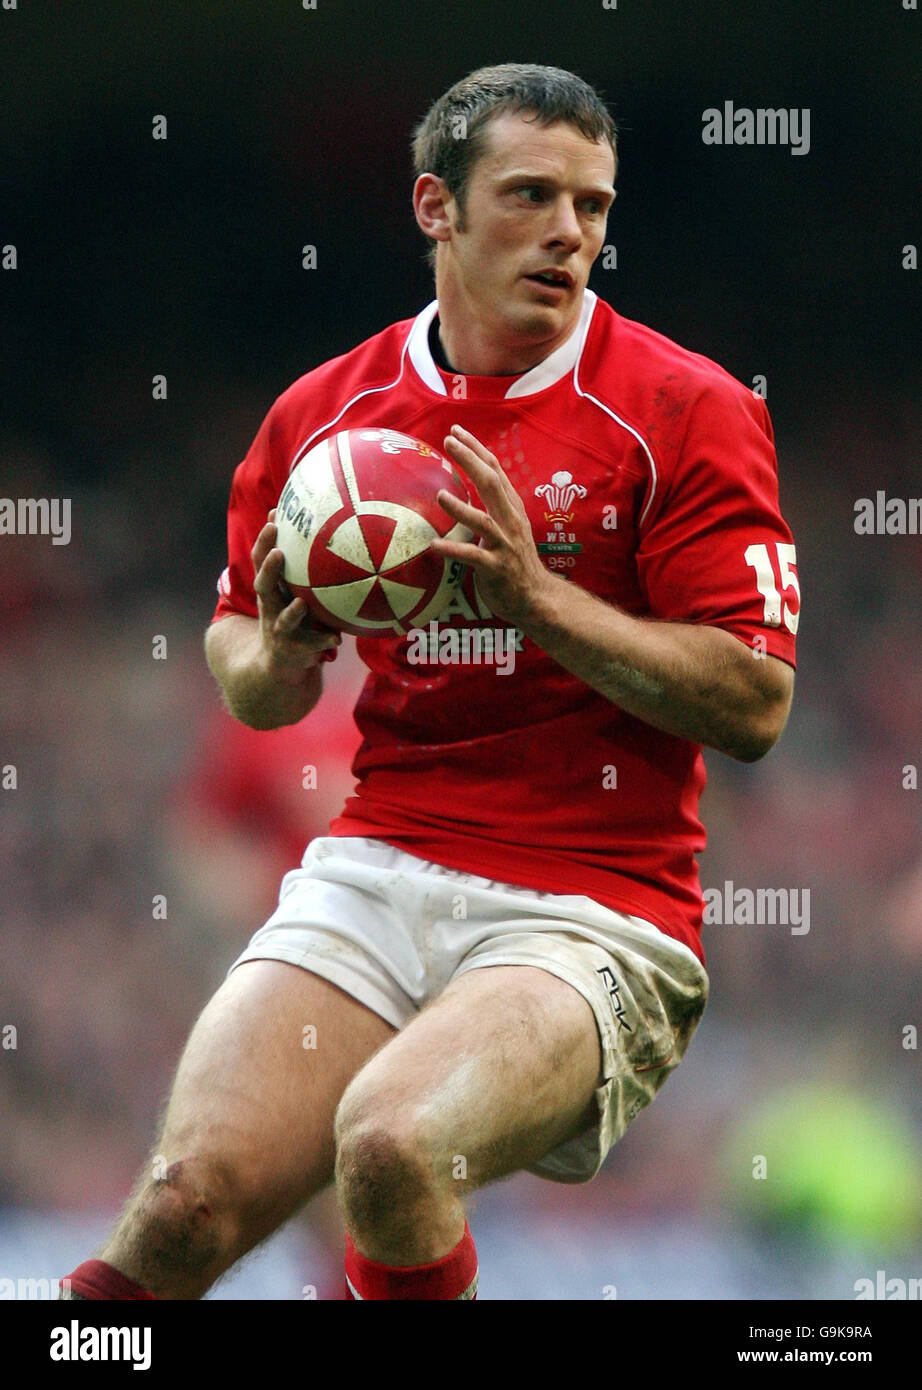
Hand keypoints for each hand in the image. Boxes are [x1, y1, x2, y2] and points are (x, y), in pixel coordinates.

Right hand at [251, 509, 340, 681]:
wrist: (281, 665)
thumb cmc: (293, 616)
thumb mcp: (293, 592)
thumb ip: (304, 568)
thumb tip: (328, 526)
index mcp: (270, 590)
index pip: (261, 561)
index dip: (264, 541)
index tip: (274, 517)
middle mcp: (270, 608)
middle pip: (263, 586)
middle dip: (269, 569)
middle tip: (278, 552)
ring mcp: (280, 631)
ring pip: (283, 620)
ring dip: (292, 611)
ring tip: (302, 603)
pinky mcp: (295, 651)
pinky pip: (311, 645)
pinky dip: (323, 641)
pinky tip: (337, 639)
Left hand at [433, 425, 550, 625]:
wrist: (535, 597)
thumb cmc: (515, 561)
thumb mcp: (508, 527)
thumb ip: (493, 506)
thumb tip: (469, 486)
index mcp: (512, 509)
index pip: (496, 471)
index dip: (477, 450)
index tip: (457, 431)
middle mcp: (510, 521)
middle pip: (491, 484)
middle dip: (470, 460)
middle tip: (449, 441)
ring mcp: (504, 544)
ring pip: (483, 521)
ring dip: (460, 508)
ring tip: (439, 495)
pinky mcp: (496, 568)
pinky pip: (473, 557)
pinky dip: (453, 550)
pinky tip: (434, 544)